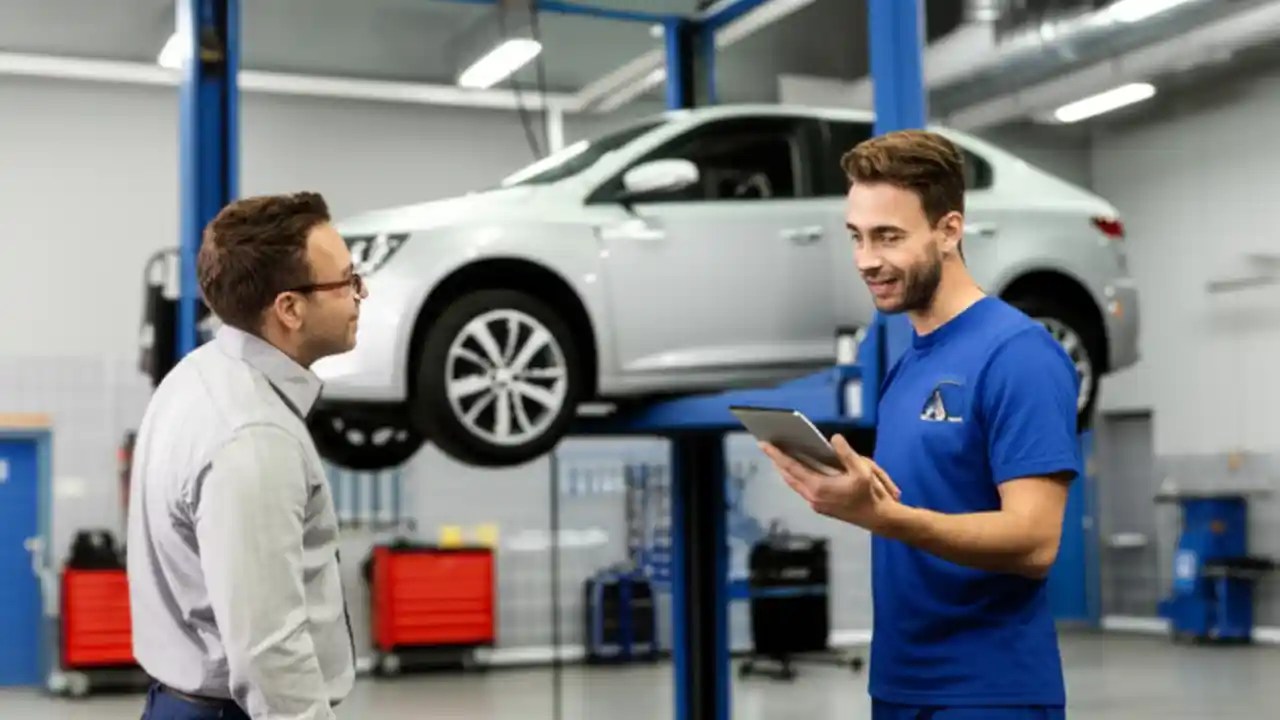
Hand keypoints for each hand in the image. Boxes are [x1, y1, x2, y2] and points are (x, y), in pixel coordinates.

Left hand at [760, 434, 902, 531]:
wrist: (879, 518)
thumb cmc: (871, 494)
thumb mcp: (863, 470)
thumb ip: (846, 453)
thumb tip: (834, 439)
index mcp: (819, 487)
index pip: (792, 467)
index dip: (777, 455)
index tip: (763, 444)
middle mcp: (813, 497)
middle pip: (789, 477)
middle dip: (777, 462)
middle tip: (768, 447)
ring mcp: (816, 504)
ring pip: (795, 485)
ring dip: (786, 471)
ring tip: (779, 456)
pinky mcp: (821, 507)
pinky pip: (803, 489)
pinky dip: (797, 477)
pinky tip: (799, 469)